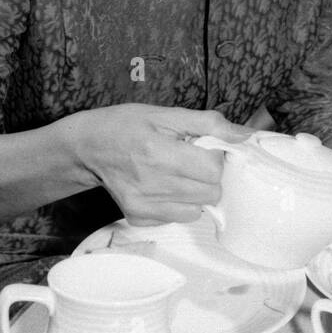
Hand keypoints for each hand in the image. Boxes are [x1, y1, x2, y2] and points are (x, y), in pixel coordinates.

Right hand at [74, 105, 251, 225]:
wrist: (87, 147)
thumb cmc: (126, 125)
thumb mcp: (165, 114)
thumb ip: (208, 124)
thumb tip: (244, 135)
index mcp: (159, 153)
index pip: (214, 170)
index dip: (216, 158)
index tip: (205, 149)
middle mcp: (151, 184)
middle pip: (210, 193)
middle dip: (209, 176)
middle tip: (192, 160)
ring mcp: (143, 205)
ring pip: (197, 209)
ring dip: (196, 192)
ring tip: (177, 173)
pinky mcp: (138, 217)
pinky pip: (178, 217)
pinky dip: (179, 204)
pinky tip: (163, 186)